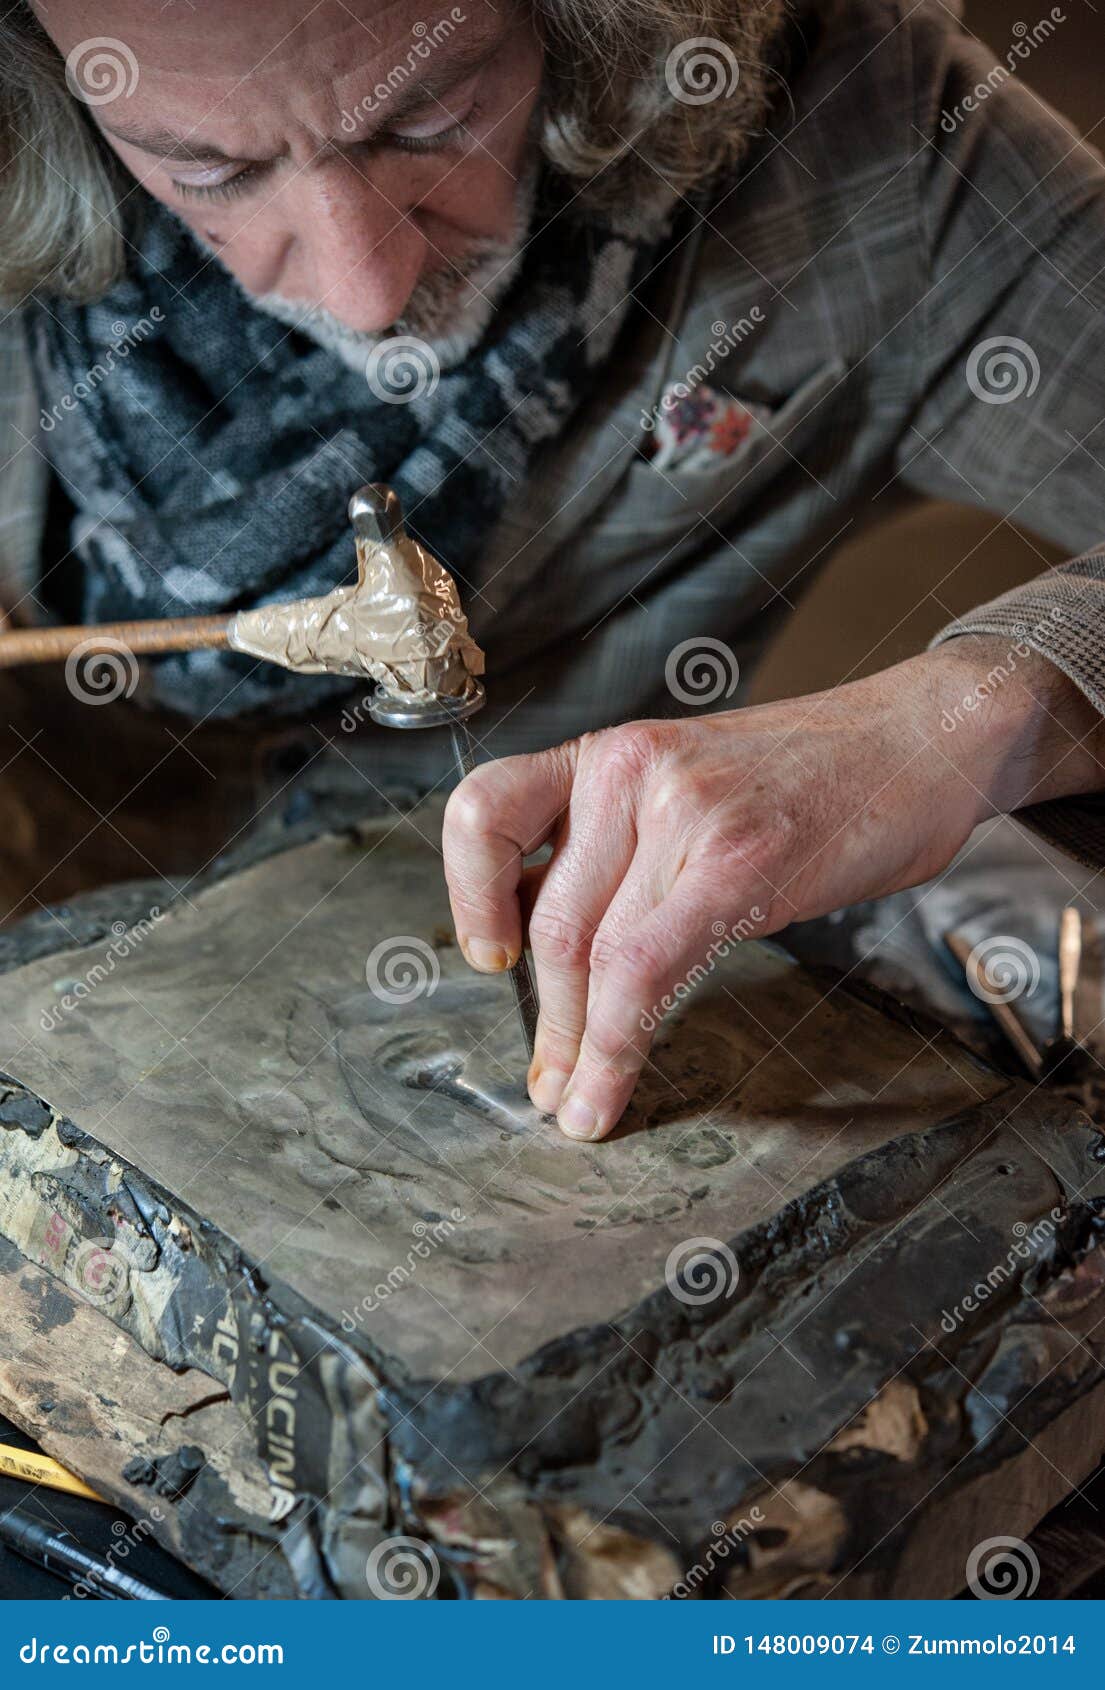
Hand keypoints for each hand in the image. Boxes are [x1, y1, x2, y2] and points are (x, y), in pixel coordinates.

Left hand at [442, 637, 1104, 1139]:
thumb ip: (631, 848)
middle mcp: (628, 772)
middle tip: (552, 1082)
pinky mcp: (732, 862)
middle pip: (550, 919)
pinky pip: (643, 971)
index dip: (467, 893)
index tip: (488, 958)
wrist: (921, 737)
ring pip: (589, 955)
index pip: (488, 809)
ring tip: (578, 1103)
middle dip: (547, 1020)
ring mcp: (680, 813)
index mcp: (611, 753)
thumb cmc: (816, 776)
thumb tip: (571, 940)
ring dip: (577, 1050)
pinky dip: (617, 1048)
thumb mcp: (696, 785)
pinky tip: (609, 1091)